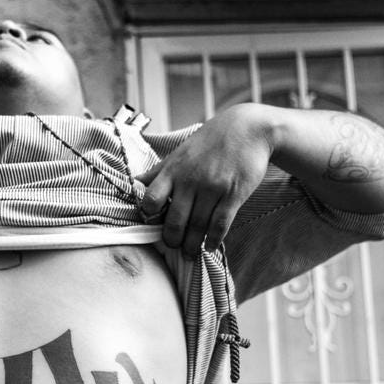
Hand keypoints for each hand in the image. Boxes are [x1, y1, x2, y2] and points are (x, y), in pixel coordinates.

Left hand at [137, 103, 274, 257]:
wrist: (248, 129)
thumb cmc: (210, 142)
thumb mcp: (180, 152)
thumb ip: (159, 171)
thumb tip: (135, 182)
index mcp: (173, 170)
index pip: (151, 198)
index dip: (148, 215)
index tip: (152, 224)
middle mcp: (190, 180)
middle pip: (175, 220)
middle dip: (172, 239)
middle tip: (173, 247)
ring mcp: (212, 188)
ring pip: (198, 226)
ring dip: (192, 245)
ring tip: (190, 253)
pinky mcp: (233, 194)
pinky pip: (221, 223)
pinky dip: (214, 239)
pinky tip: (210, 246)